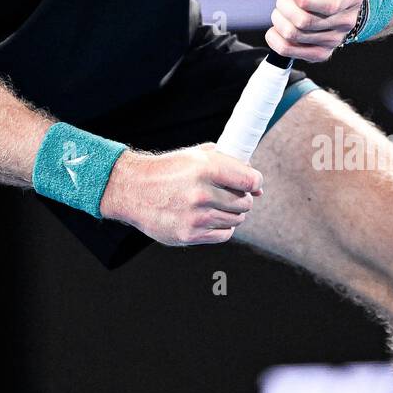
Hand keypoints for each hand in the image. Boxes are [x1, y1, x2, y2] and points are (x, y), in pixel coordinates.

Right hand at [100, 143, 262, 246]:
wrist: (133, 189)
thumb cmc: (168, 170)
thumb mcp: (196, 156)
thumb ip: (229, 165)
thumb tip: (259, 187)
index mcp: (206, 168)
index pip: (251, 180)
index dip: (255, 181)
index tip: (252, 183)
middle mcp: (202, 193)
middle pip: (245, 202)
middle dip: (242, 198)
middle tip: (227, 193)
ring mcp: (196, 217)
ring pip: (236, 219)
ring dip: (231, 213)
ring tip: (213, 204)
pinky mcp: (189, 235)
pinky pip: (224, 235)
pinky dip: (221, 227)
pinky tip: (208, 217)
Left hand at [265, 0, 363, 62]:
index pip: (329, 4)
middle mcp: (346, 21)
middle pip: (305, 21)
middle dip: (284, 6)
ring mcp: (334, 40)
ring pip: (294, 35)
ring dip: (278, 20)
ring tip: (282, 11)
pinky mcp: (321, 53)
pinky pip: (289, 52)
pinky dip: (275, 39)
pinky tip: (277, 28)